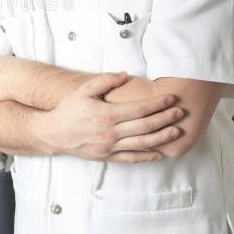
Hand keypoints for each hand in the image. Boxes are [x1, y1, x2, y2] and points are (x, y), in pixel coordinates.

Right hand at [35, 72, 183, 162]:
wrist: (53, 134)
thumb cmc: (68, 110)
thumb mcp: (84, 91)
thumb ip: (105, 81)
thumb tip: (125, 75)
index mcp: (107, 115)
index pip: (139, 109)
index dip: (157, 104)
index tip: (170, 99)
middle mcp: (111, 132)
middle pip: (145, 126)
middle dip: (165, 119)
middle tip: (180, 113)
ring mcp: (110, 147)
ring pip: (142, 143)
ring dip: (161, 137)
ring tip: (176, 131)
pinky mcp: (107, 156)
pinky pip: (131, 158)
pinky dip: (147, 156)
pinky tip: (159, 152)